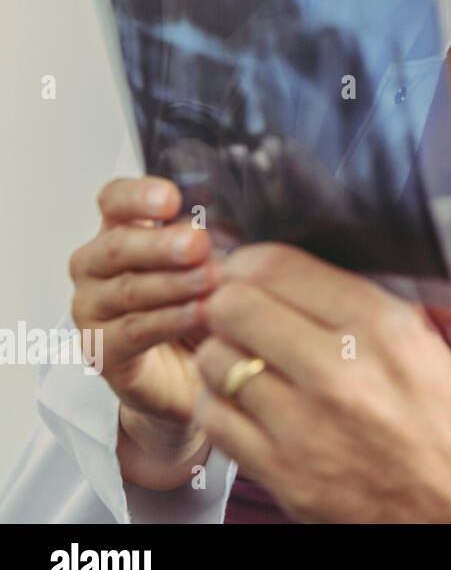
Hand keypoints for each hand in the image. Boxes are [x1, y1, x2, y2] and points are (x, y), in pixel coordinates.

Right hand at [68, 177, 221, 486]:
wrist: (192, 372)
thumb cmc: (198, 308)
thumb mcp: (213, 265)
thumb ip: (215, 241)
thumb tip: (238, 223)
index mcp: (122, 233)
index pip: (115, 201)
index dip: (138, 197)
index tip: (171, 199)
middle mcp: (97, 267)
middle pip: (118, 246)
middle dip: (162, 244)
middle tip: (199, 244)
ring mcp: (93, 310)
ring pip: (129, 289)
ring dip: (173, 283)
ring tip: (212, 279)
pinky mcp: (103, 351)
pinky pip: (134, 331)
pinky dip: (169, 321)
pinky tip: (199, 313)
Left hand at [192, 243, 450, 521]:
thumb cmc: (449, 427)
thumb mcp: (424, 342)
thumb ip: (362, 301)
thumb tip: (293, 266)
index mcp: (384, 327)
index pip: (277, 266)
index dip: (250, 261)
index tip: (249, 270)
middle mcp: (342, 372)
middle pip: (233, 307)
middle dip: (230, 304)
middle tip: (240, 313)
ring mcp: (307, 427)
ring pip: (215, 361)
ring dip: (225, 356)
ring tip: (249, 361)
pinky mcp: (283, 474)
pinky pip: (216, 419)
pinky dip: (223, 405)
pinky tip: (248, 402)